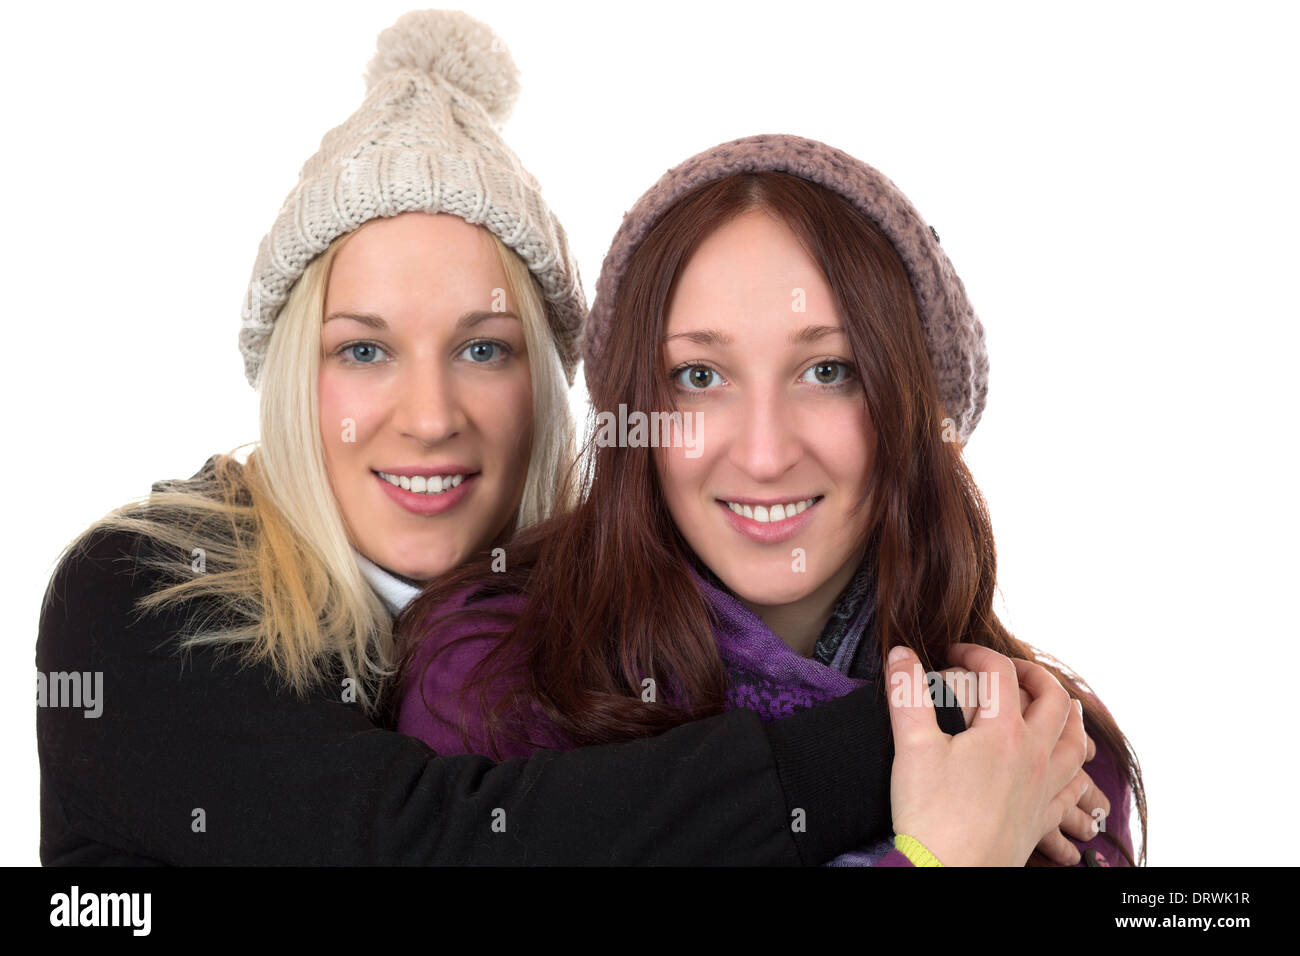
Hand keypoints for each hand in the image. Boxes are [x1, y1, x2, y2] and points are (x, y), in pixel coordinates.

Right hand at [888, 643, 1087, 865]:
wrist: (949, 874)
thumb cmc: (930, 813)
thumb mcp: (911, 746)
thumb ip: (907, 693)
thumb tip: (901, 652)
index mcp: (1004, 733)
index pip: (1000, 673)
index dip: (977, 653)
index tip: (954, 653)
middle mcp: (1034, 756)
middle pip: (1055, 701)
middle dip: (1035, 675)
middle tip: (1011, 670)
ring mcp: (1044, 789)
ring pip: (1075, 743)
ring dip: (1068, 716)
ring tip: (1056, 706)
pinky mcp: (1042, 818)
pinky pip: (1074, 788)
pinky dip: (1075, 768)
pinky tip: (1066, 768)